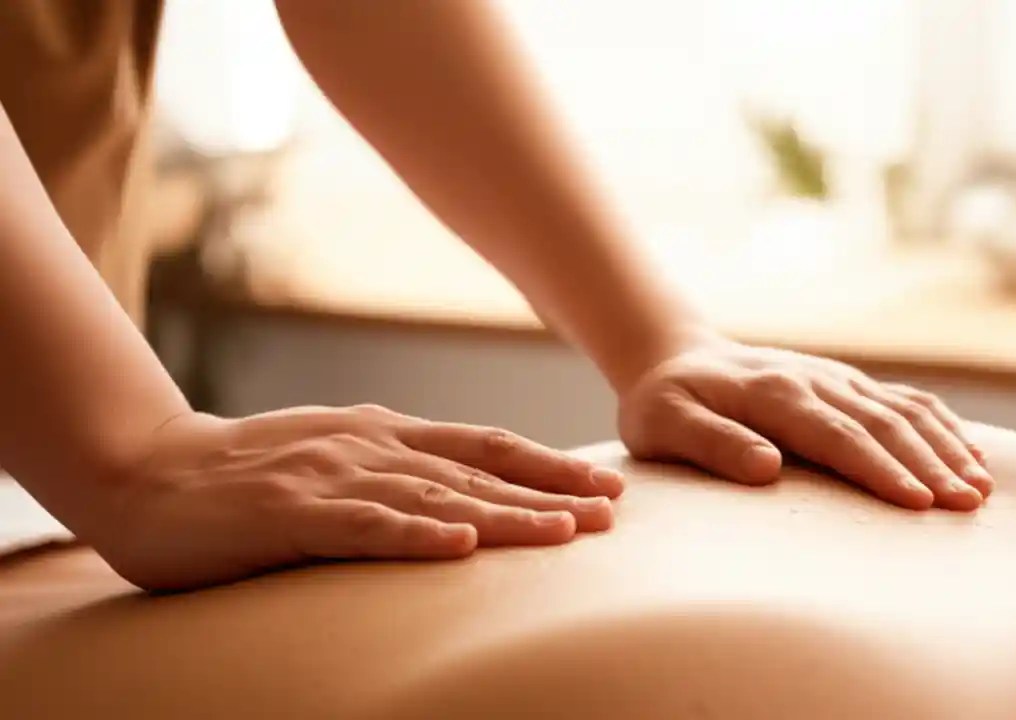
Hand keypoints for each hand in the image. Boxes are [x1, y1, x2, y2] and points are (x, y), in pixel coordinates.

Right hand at [88, 406, 624, 590]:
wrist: (146, 470)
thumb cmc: (247, 474)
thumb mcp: (335, 457)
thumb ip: (396, 468)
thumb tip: (465, 496)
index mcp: (383, 433)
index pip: (484, 447)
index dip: (547, 465)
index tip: (603, 487)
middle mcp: (369, 446)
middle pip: (475, 471)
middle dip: (547, 493)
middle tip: (608, 514)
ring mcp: (329, 476)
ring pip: (433, 498)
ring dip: (501, 517)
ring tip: (562, 533)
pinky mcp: (287, 513)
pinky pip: (361, 527)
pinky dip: (413, 535)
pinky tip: (457, 548)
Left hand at [618, 336, 991, 510]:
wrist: (675, 357)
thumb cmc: (665, 403)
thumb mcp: (663, 425)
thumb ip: (711, 443)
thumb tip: (766, 468)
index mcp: (773, 394)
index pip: (838, 435)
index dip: (879, 468)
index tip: (917, 502)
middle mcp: (814, 379)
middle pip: (883, 424)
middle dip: (930, 464)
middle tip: (967, 506)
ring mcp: (835, 378)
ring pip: (903, 409)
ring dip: (945, 446)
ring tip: (981, 488)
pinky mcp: (845, 382)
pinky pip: (904, 399)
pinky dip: (942, 424)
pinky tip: (972, 452)